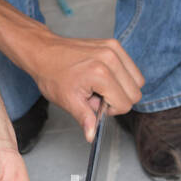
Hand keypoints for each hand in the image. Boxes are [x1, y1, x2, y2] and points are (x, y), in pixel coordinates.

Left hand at [27, 30, 143, 141]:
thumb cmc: (52, 75)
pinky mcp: (114, 44)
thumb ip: (85, 119)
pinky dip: (121, 75)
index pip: (125, 104)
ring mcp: (113, 48)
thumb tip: (93, 135)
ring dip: (121, 87)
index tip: (94, 103)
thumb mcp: (68, 101)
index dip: (110, 109)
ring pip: (137, 80)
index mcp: (100, 74)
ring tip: (98, 85)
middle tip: (95, 94)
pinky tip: (102, 75)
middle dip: (117, 99)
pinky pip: (131, 68)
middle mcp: (111, 58)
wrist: (43, 52)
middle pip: (135, 93)